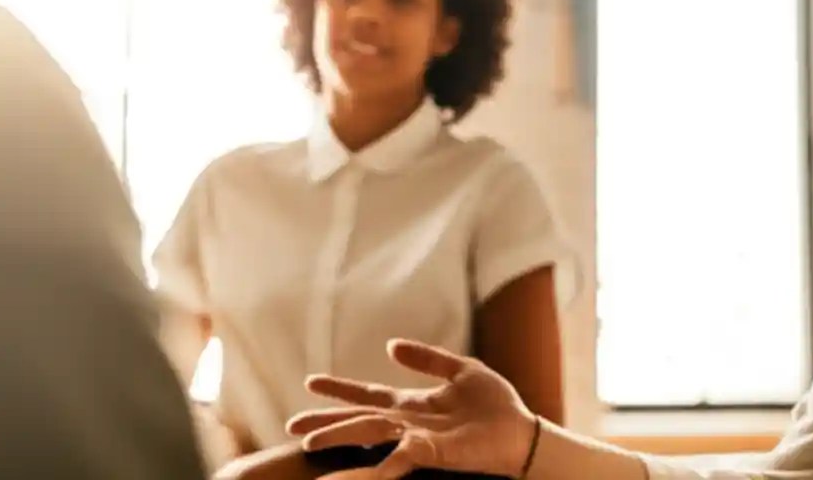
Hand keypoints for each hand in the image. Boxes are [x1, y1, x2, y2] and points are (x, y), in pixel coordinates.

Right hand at [286, 339, 536, 478]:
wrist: (520, 431)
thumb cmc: (495, 403)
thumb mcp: (461, 369)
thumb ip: (427, 358)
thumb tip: (389, 346)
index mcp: (412, 403)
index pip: (368, 394)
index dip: (340, 389)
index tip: (310, 382)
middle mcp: (407, 423)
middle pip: (358, 420)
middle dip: (326, 423)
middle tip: (292, 426)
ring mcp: (416, 439)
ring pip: (369, 438)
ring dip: (340, 441)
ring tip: (308, 445)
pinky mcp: (431, 453)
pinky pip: (396, 460)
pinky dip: (373, 468)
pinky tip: (351, 473)